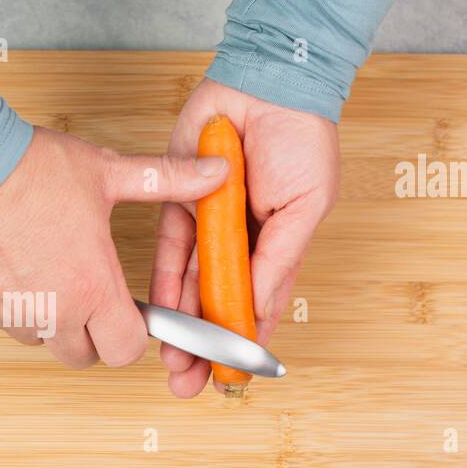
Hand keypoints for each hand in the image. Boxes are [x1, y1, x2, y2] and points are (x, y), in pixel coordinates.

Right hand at [0, 126, 230, 368]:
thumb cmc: (29, 168)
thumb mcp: (106, 172)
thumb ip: (166, 180)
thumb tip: (215, 173)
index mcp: (92, 286)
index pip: (126, 350)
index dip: (133, 333)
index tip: (131, 310)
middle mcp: (52, 310)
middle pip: (85, 356)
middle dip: (94, 334)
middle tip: (92, 294)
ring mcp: (11, 312)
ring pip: (43, 341)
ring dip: (53, 322)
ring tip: (52, 274)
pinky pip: (6, 322)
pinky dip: (17, 307)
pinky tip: (18, 267)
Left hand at [150, 79, 338, 397]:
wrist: (268, 83)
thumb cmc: (301, 141)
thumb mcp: (305, 207)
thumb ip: (278, 259)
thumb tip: (256, 308)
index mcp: (277, 247)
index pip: (259, 306)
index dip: (244, 343)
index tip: (229, 379)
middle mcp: (239, 242)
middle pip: (218, 305)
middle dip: (203, 347)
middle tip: (188, 383)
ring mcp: (208, 224)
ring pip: (191, 287)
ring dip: (181, 326)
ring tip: (172, 364)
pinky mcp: (177, 202)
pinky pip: (169, 251)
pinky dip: (165, 283)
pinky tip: (161, 315)